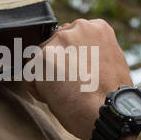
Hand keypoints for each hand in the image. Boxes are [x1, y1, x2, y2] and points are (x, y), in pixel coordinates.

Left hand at [26, 18, 132, 139]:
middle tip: (74, 86)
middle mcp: (78, 27)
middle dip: (58, 67)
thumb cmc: (111, 96)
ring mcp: (60, 40)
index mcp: (97, 27)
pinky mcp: (43, 57)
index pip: (70, 39)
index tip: (82, 74)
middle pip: (53, 47)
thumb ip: (90, 51)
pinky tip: (59, 97)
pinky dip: (39, 91)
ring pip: (40, 61)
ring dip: (48, 78)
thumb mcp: (109, 62)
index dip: (72, 60)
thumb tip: (73, 56)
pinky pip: (30, 77)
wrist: (109, 112)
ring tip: (68, 92)